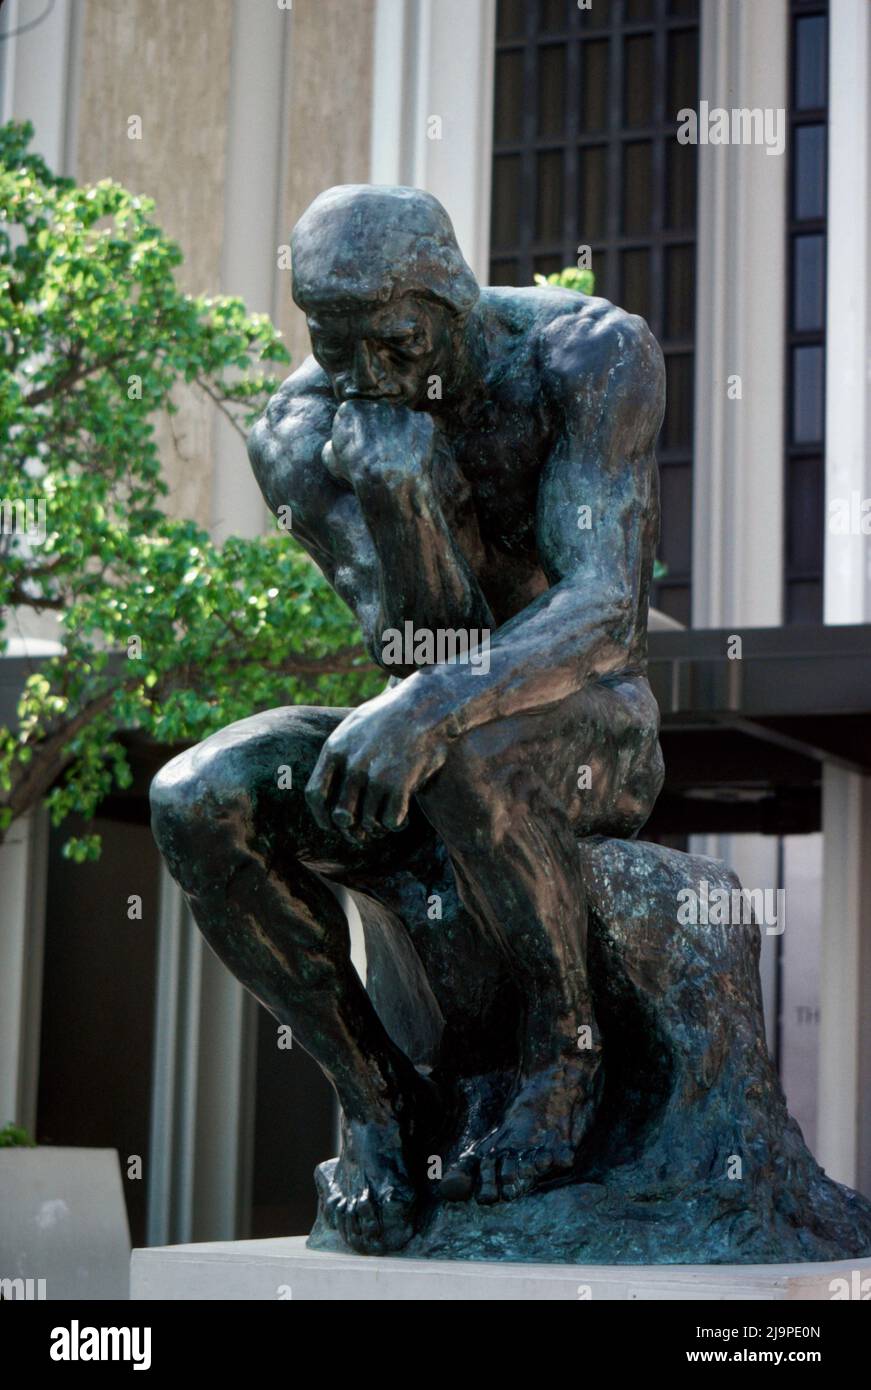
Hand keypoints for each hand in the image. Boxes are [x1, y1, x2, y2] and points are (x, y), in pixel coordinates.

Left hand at [305, 683, 448, 839]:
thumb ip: (338, 755)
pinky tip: (403, 817)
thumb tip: (326, 790)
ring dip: (377, 829)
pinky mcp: (401, 784)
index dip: (321, 818)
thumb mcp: (353, 726)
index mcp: (335, 749)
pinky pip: (391, 822)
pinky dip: (396, 825)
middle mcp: (352, 764)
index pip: (315, 795)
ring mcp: (376, 775)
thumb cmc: (390, 717)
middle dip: (351, 831)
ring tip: (386, 821)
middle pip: (341, 816)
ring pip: (368, 823)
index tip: (332, 827)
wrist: (427, 705)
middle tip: (363, 833)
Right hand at [330, 400, 434, 492]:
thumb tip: (335, 443)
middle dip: (381, 431)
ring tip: (398, 458)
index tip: (361, 449)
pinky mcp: (423, 420)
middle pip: (379, 415)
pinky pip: (422, 427)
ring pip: (401, 420)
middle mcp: (378, 402)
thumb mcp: (332, 460)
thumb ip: (334, 444)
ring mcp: (402, 409)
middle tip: (382, 454)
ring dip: (400, 435)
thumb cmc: (358, 474)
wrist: (388, 482)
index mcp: (350, 407)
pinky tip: (412, 456)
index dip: (359, 434)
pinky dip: (420, 440)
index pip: (355, 416)